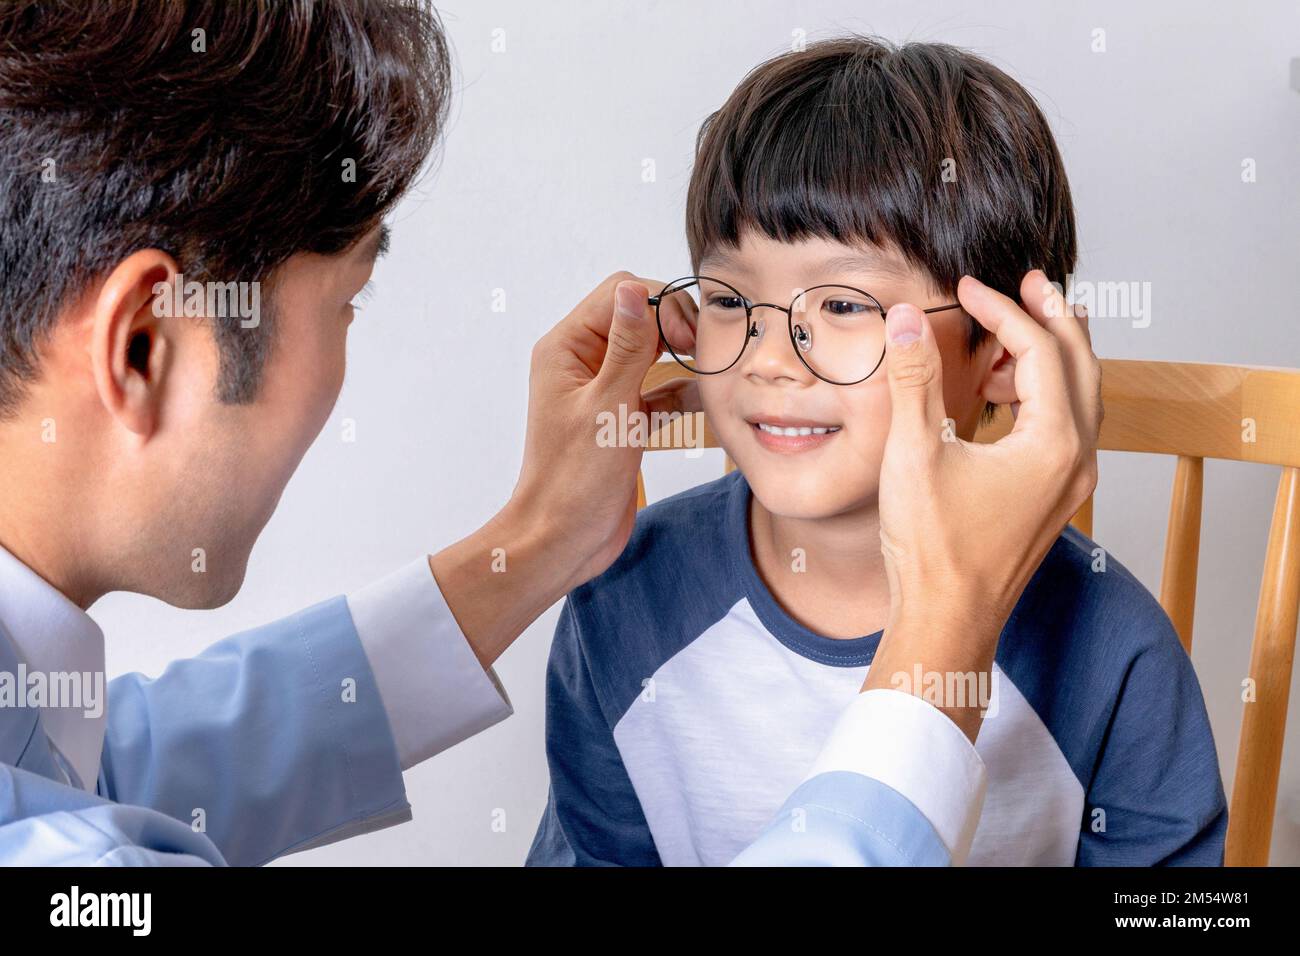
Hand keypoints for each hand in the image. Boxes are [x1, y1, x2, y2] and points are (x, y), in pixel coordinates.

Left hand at [507, 271, 696, 591]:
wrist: (564, 539)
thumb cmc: (574, 480)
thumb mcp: (608, 406)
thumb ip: (627, 346)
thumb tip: (636, 288)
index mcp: (566, 348)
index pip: (621, 293)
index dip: (660, 306)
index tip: (685, 341)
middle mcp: (583, 362)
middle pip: (640, 316)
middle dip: (676, 327)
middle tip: (701, 356)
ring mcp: (605, 389)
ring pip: (653, 352)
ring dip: (682, 359)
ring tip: (708, 374)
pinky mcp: (624, 418)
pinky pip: (658, 389)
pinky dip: (681, 392)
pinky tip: (702, 402)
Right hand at [868, 270, 1101, 737]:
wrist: (947, 621)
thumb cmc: (933, 549)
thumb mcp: (913, 454)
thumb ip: (913, 380)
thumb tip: (909, 318)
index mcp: (1053, 443)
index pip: (1040, 350)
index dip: (1004, 311)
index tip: (967, 289)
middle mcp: (1075, 459)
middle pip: (1082, 366)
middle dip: (1055, 319)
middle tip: (1029, 285)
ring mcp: (1070, 483)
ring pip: (1080, 398)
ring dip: (1052, 358)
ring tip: (1011, 337)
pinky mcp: (1053, 499)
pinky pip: (1065, 429)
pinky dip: (1043, 397)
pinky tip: (1002, 398)